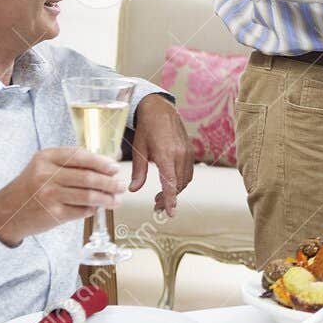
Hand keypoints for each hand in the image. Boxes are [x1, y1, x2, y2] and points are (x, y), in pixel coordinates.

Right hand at [0, 148, 122, 246]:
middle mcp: (46, 174)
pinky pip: (82, 211)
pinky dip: (92, 209)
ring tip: (116, 200)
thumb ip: (70, 164)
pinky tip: (96, 208)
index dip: (102, 162)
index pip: (80, 156)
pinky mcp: (53, 213)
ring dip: (107, 199)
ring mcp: (49, 195)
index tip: (115, 168)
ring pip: (89, 196)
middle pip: (88, 178)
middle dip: (110, 183)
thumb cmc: (31, 186)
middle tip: (121, 186)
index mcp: (46, 158)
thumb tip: (107, 166)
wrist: (7, 210)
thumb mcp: (44, 167)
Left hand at [130, 95, 194, 215]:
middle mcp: (180, 154)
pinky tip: (171, 184)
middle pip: (179, 185)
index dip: (170, 199)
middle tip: (157, 207)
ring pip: (185, 180)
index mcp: (166, 154)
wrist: (160, 109)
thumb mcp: (138, 149)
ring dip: (175, 191)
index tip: (170, 213)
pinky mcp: (189, 151)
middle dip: (169, 199)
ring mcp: (187, 153)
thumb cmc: (147, 128)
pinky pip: (188, 172)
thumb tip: (133, 190)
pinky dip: (181, 182)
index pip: (170, 182)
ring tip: (161, 198)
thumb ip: (139, 171)